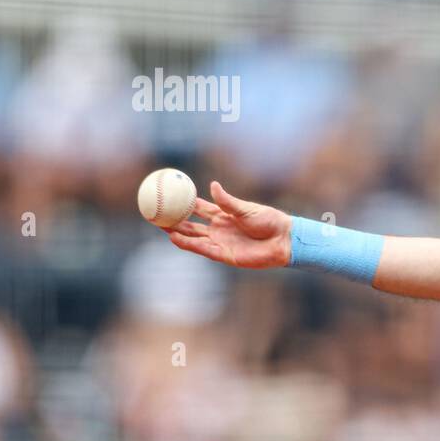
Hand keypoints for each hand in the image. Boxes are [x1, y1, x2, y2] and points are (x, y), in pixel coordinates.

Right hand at [165, 181, 291, 268]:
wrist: (283, 240)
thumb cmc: (270, 221)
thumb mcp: (246, 209)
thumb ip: (227, 201)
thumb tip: (213, 185)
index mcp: (224, 215)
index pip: (199, 209)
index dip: (184, 204)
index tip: (168, 195)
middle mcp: (219, 229)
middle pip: (191, 225)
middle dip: (174, 220)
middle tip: (156, 213)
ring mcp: (221, 242)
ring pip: (194, 238)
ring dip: (177, 233)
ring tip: (160, 226)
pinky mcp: (225, 255)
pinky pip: (203, 249)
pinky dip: (189, 244)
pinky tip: (175, 238)